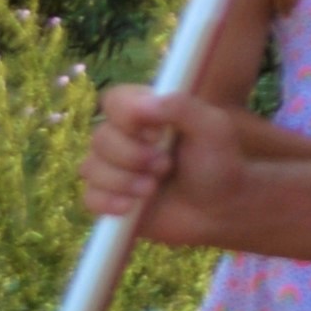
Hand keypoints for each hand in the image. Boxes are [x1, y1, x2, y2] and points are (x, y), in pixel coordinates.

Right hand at [83, 87, 230, 241]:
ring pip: (90, 167)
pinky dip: (109, 202)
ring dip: (123, 180)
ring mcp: (114, 167)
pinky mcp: (109, 197)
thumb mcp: (213, 128)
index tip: (157, 134)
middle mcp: (125, 136)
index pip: (115, 100)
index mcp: (147, 111)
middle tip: (165, 166)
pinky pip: (89, 197)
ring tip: (153, 189)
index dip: (129, 117)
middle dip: (132, 156)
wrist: (221, 209)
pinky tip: (132, 207)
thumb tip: (146, 103)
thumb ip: (183, 107)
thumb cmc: (220, 163)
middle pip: (100, 137)